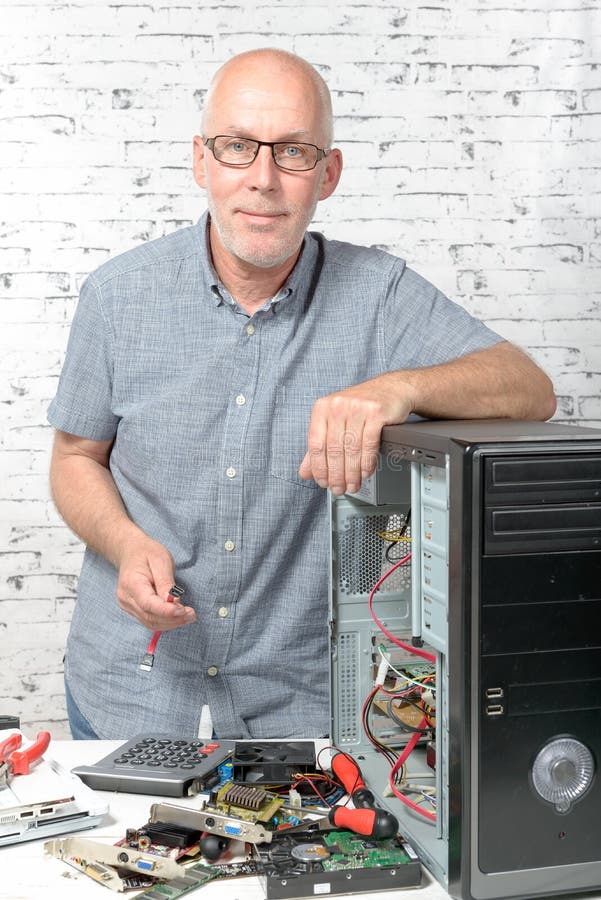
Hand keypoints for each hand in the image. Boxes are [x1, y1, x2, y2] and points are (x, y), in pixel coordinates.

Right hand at [115, 535, 195, 630]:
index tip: (183, 611)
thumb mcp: (161, 560)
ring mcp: (127, 605)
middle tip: (192, 614)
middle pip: (150, 616)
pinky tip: (178, 617)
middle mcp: (126, 597)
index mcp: (131, 583)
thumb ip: (166, 582)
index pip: (148, 603)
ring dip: (171, 623)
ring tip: (189, 616)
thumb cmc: (147, 553)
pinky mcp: (133, 609)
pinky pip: (149, 620)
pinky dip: (165, 621)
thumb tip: (174, 602)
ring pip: (150, 622)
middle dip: (173, 619)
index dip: (166, 611)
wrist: (132, 552)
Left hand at [298, 373, 414, 493]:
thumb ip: (320, 446)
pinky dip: (367, 463)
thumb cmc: (361, 407)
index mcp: (323, 408)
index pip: (316, 444)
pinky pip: (369, 444)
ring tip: (352, 484)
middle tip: (339, 488)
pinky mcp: (376, 412)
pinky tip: (365, 472)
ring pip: (351, 449)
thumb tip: (306, 471)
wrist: (391, 389)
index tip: (323, 482)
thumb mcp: (335, 422)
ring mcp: (357, 407)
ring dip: (352, 473)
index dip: (319, 468)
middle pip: (334, 449)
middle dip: (336, 475)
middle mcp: (338, 405)